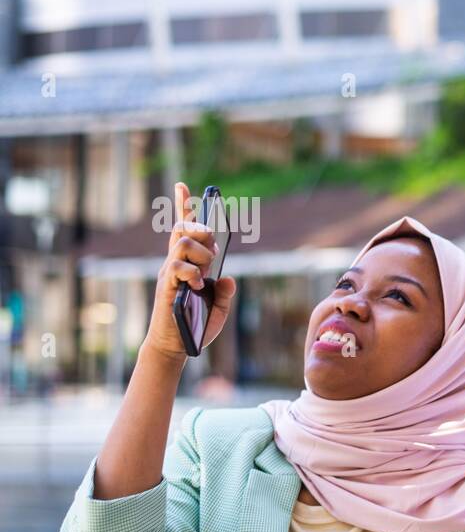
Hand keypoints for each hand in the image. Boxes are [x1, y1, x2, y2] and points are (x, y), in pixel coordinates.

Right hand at [141, 181, 235, 362]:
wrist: (176, 346)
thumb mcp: (218, 308)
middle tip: (212, 252)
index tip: (182, 185)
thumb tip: (229, 278)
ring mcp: (170, 273)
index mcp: (188, 264)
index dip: (183, 207)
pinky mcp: (167, 285)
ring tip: (205, 272)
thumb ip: (225, 293)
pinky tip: (197, 286)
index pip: (184, 230)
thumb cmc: (195, 325)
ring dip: (201, 252)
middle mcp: (176, 263)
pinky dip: (192, 273)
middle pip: (183, 228)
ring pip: (182, 242)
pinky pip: (178, 266)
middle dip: (202, 229)